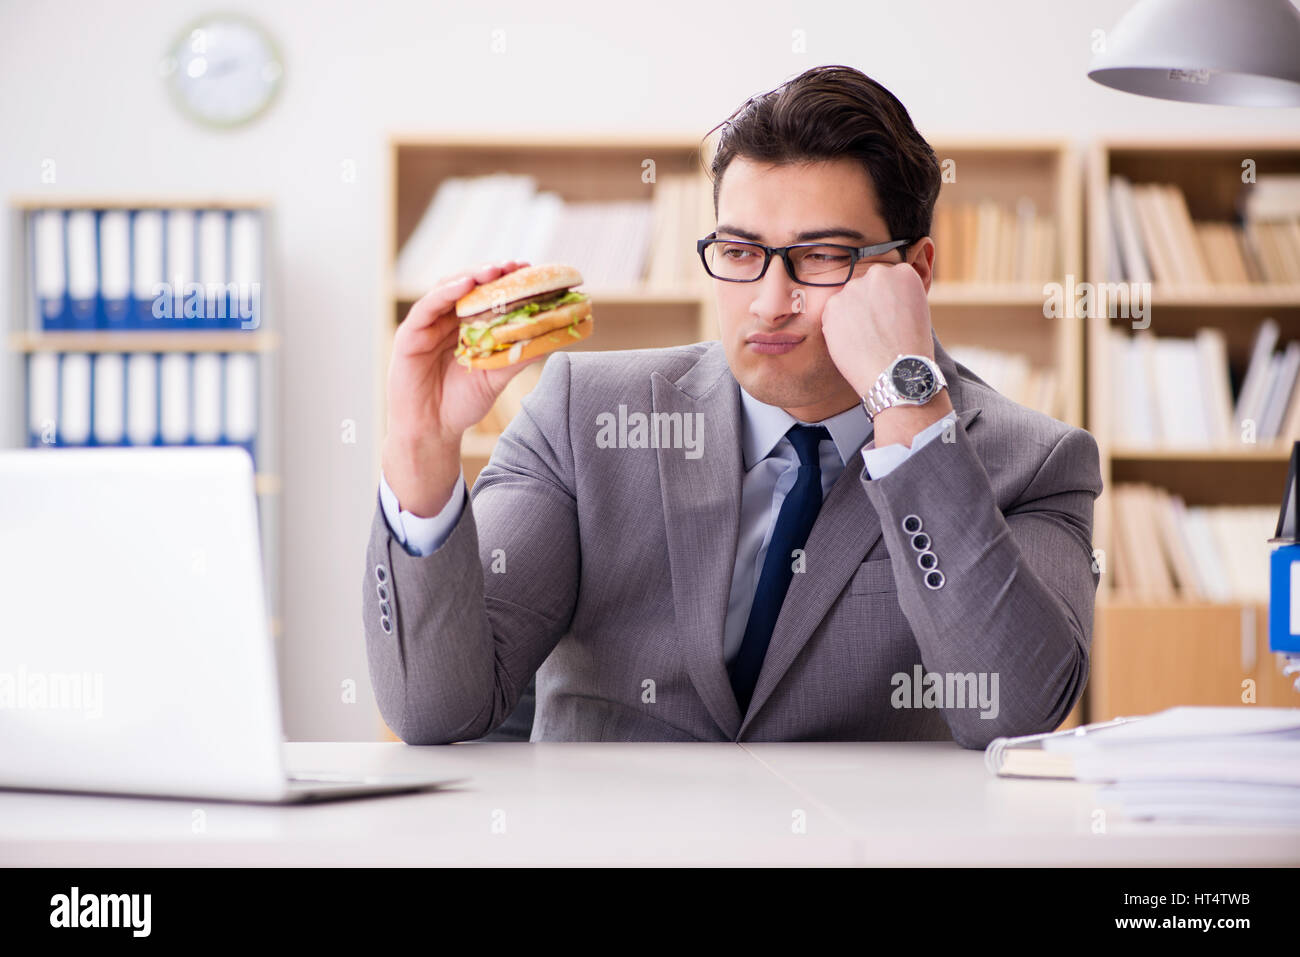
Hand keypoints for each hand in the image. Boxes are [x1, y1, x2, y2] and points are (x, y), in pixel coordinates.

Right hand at [382, 260, 545, 514]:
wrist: (432, 431)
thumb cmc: (461, 403)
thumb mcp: (497, 376)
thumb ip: (520, 355)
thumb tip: (553, 336)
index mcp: (467, 327)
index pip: (487, 295)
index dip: (507, 281)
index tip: (530, 270)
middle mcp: (447, 320)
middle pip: (469, 285)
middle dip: (492, 273)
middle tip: (516, 266)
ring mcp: (427, 324)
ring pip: (448, 289)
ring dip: (471, 276)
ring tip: (494, 271)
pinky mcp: (409, 334)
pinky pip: (427, 307)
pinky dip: (446, 293)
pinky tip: (465, 285)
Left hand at [820, 261, 933, 396]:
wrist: (894, 372)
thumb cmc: (910, 349)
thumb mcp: (916, 311)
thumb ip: (897, 296)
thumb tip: (880, 297)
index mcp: (903, 272)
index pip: (888, 280)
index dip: (887, 301)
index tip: (889, 318)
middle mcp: (877, 274)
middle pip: (866, 286)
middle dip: (867, 305)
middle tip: (875, 330)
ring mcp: (853, 288)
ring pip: (847, 300)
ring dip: (851, 315)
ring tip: (865, 340)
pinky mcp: (832, 305)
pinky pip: (832, 314)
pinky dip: (838, 328)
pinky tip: (853, 343)